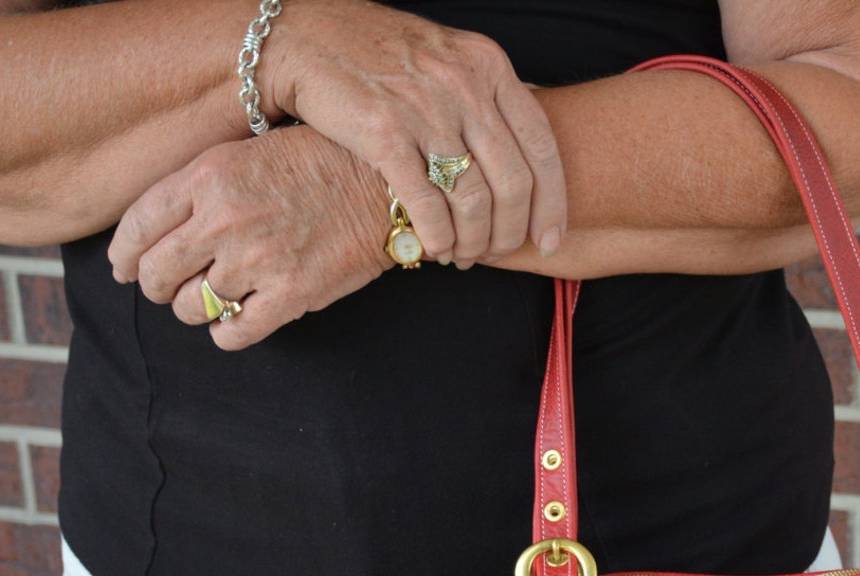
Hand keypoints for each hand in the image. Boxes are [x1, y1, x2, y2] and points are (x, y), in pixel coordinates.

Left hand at [108, 124, 392, 350]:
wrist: (382, 181)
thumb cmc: (315, 161)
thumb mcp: (244, 153)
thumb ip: (199, 187)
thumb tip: (157, 231)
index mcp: (207, 178)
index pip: (138, 228)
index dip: (124, 255)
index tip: (124, 268)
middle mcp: (224, 221)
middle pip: (157, 274)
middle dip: (156, 286)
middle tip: (169, 288)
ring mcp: (257, 261)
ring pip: (192, 307)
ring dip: (196, 309)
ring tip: (213, 299)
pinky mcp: (290, 295)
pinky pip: (235, 333)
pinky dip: (227, 334)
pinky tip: (235, 321)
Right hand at [259, 0, 565, 266]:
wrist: (307, 36)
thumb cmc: (379, 54)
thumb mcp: (449, 59)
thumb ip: (487, 99)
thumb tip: (524, 154)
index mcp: (488, 66)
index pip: (542, 147)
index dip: (552, 204)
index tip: (549, 240)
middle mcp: (463, 84)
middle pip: (513, 183)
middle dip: (510, 233)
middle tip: (496, 253)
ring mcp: (425, 108)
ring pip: (473, 199)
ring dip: (472, 241)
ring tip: (462, 255)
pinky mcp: (383, 133)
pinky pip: (427, 203)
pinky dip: (437, 236)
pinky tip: (435, 248)